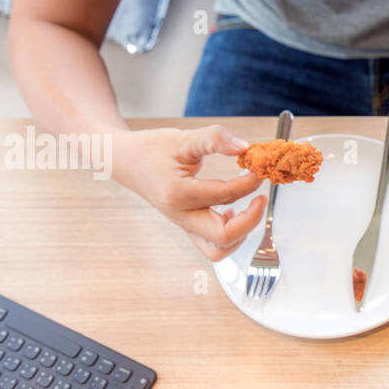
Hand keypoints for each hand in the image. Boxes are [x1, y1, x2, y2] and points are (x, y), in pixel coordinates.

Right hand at [111, 125, 266, 260]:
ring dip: (241, 234)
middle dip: (250, 219)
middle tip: (260, 197)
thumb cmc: (153, 149)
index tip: (258, 168)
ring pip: (218, 250)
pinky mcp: (187, 227)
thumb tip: (245, 147)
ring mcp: (183, 225)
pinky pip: (212, 246)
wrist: (127, 161)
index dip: (249, 182)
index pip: (226, 195)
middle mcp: (181, 216)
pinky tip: (231, 212)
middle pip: (224, 237)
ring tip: (247, 208)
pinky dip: (229, 237)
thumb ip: (214, 139)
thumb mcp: (183, 138)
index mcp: (179, 193)